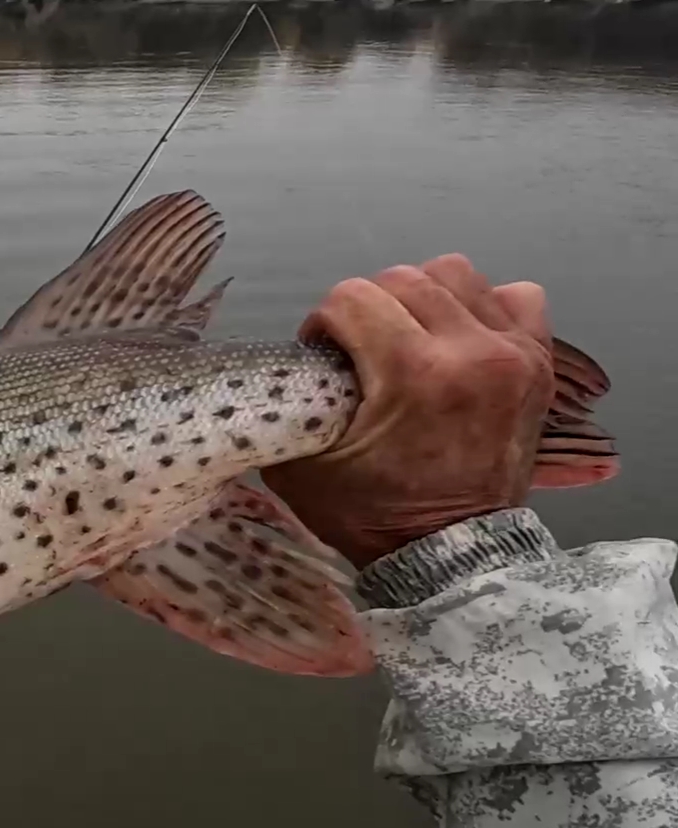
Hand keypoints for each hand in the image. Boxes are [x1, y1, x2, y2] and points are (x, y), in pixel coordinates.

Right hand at [263, 254, 556, 568]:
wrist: (451, 554)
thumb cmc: (371, 514)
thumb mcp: (300, 467)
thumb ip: (287, 406)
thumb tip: (286, 367)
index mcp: (412, 372)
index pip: (350, 297)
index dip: (323, 324)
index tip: (323, 358)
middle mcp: (470, 350)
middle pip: (400, 278)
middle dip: (366, 309)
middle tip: (359, 351)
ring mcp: (513, 353)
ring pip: (454, 273)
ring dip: (420, 298)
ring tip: (408, 337)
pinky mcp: (540, 362)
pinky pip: (517, 296)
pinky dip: (484, 307)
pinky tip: (461, 338)